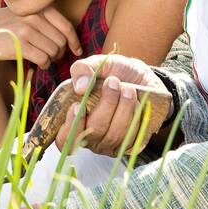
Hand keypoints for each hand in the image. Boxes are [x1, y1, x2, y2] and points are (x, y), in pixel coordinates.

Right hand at [0, 6, 82, 70]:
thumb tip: (69, 37)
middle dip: (60, 52)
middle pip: (61, 41)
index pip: (66, 25)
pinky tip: (38, 65)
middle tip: (53, 57)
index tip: (76, 49)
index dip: (74, 40)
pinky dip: (44, 65)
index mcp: (38, 7)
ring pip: (53, 51)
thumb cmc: (5, 26)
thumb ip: (44, 19)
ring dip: (51, 59)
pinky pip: (44, 59)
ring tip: (43, 59)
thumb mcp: (25, 14)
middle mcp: (34, 17)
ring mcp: (27, 31)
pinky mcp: (21, 46)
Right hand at [54, 54, 171, 155]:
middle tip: (113, 82)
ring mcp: (111, 144)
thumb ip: (82, 70)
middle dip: (106, 105)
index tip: (78, 105)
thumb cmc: (115, 73)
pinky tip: (137, 101)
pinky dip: (136, 116)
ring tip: (129, 88)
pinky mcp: (131, 144)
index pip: (64, 140)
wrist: (142, 77)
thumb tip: (81, 88)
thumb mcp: (97, 64)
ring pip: (115, 135)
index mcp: (76, 121)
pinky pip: (133, 137)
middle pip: (93, 132)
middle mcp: (92, 138)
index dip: (70, 127)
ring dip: (124, 108)